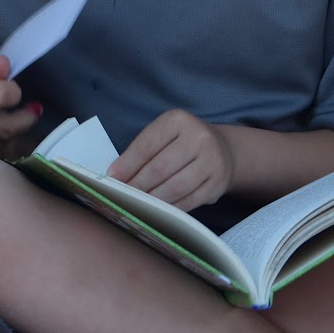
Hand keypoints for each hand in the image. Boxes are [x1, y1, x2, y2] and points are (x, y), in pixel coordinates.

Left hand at [108, 109, 233, 210]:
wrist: (222, 149)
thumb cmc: (181, 142)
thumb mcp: (163, 135)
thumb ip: (142, 151)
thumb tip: (116, 176)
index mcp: (178, 121)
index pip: (146, 146)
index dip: (127, 165)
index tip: (111, 179)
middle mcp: (199, 138)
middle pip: (160, 168)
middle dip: (137, 186)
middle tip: (121, 198)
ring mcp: (212, 161)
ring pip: (175, 187)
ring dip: (152, 200)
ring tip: (137, 206)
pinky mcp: (218, 183)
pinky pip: (189, 200)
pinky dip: (170, 208)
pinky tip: (158, 211)